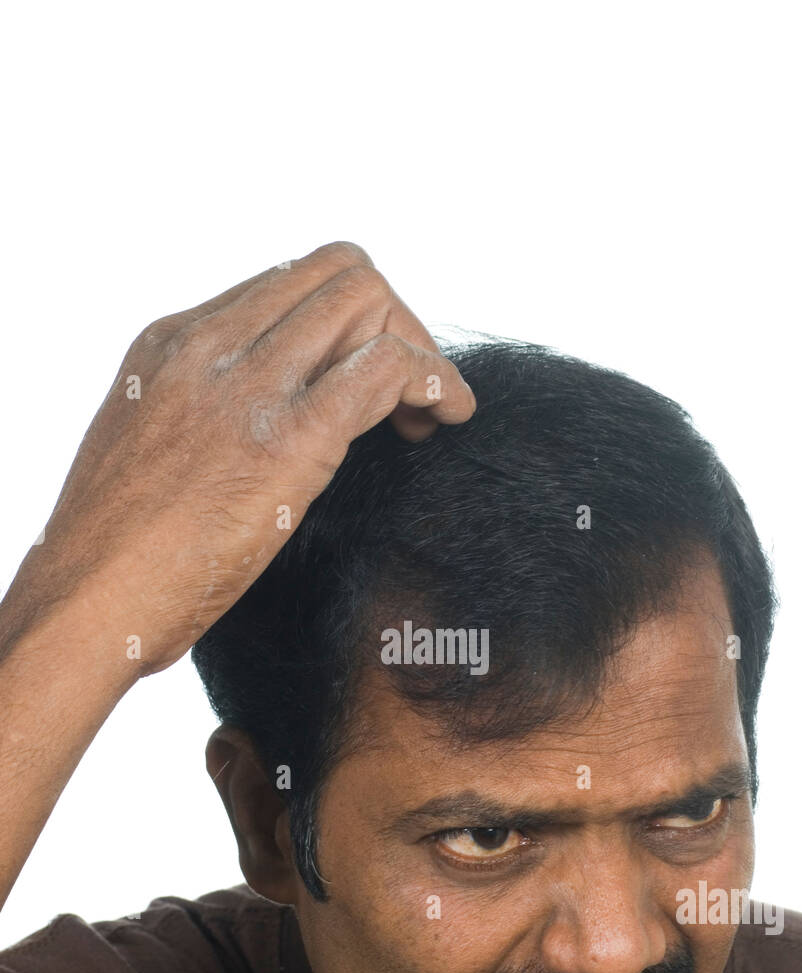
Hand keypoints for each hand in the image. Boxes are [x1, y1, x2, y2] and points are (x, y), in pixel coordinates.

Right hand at [31, 241, 475, 674]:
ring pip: (367, 302)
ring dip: (419, 350)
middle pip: (337, 274)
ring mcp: (245, 385)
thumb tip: (258, 428)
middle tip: (409, 396)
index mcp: (173, 343)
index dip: (345, 323)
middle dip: (392, 323)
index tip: (364, 380)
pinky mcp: (286, 438)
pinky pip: (384, 367)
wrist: (86, 602)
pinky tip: (448, 417)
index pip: (287, 284)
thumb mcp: (150, 451)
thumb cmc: (115, 555)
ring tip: (431, 415)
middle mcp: (209, 346)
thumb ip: (203, 416)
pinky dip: (434, 380)